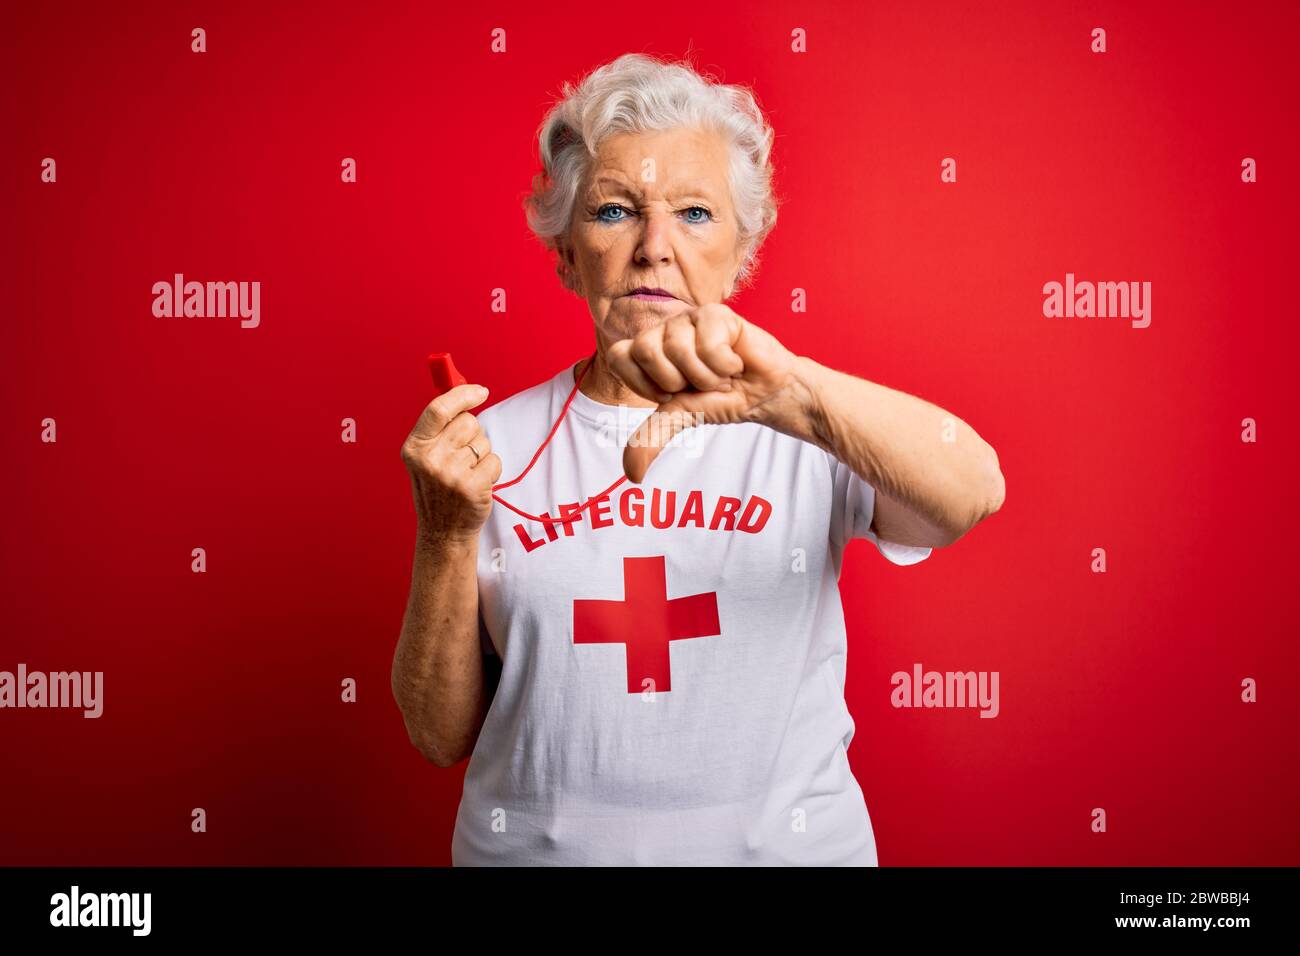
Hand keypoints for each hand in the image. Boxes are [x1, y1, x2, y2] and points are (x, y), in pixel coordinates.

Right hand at [400, 383, 501, 544]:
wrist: (443, 532)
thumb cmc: (438, 490)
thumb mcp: (426, 458)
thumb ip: (440, 428)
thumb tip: (466, 392)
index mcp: (415, 447)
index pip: (439, 409)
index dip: (462, 395)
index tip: (480, 391)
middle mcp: (430, 459)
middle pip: (468, 422)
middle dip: (473, 433)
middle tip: (463, 456)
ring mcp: (451, 474)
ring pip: (484, 441)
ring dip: (482, 455)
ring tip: (467, 474)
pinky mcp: (472, 487)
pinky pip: (495, 460)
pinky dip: (492, 471)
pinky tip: (477, 485)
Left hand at [606, 303, 805, 482]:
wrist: (766, 394)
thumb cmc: (723, 399)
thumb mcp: (682, 419)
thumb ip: (652, 438)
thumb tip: (632, 474)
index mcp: (647, 351)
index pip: (619, 357)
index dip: (645, 381)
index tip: (671, 392)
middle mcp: (663, 330)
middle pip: (645, 351)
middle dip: (678, 381)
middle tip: (699, 382)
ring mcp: (688, 319)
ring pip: (679, 350)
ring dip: (706, 376)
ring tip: (719, 373)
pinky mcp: (715, 313)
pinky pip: (708, 345)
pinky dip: (725, 364)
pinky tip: (734, 361)